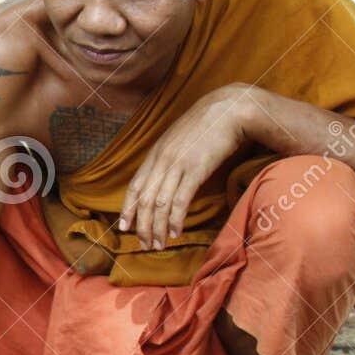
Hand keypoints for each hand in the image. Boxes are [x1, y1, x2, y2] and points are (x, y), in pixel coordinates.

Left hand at [118, 84, 255, 249]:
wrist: (229, 110)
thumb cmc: (206, 126)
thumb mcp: (178, 139)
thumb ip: (167, 157)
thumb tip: (162, 177)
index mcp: (155, 153)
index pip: (134, 186)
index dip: (127, 209)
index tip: (124, 227)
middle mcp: (162, 160)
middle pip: (143, 200)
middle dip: (141, 226)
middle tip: (144, 245)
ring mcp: (177, 165)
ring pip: (159, 204)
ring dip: (157, 228)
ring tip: (158, 245)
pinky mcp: (195, 170)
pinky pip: (180, 201)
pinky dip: (175, 220)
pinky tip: (175, 232)